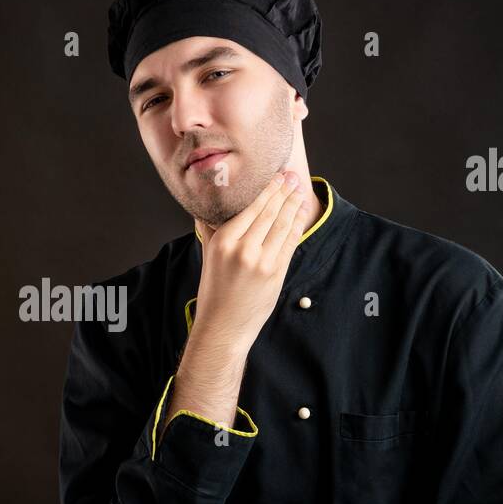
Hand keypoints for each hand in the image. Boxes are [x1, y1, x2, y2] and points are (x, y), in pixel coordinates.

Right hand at [191, 171, 314, 355]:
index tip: (277, 177)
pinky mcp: (276, 273)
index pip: (251, 209)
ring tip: (299, 191)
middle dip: (284, 192)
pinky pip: (290, 243)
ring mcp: (261, 261)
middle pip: (269, 213)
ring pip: (282, 225)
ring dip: (294, 205)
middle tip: (293, 177)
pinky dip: (297, 226)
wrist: (224, 326)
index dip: (268, 191)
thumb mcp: (208, 258)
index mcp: (223, 241)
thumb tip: (202, 211)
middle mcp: (242, 248)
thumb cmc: (214, 292)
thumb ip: (209, 232)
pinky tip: (300, 214)